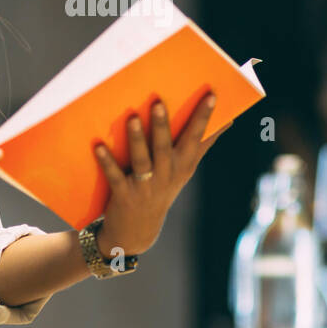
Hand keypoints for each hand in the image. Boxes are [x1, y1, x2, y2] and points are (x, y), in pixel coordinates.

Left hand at [92, 91, 231, 255]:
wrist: (138, 231)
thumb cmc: (162, 188)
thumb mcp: (184, 170)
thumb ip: (202, 145)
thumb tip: (228, 120)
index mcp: (183, 166)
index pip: (197, 138)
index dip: (204, 117)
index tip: (211, 95)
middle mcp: (167, 175)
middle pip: (166, 148)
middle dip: (163, 126)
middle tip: (159, 102)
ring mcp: (145, 186)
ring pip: (142, 160)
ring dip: (136, 140)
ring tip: (132, 118)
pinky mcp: (124, 195)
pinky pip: (115, 176)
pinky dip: (107, 161)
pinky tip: (98, 146)